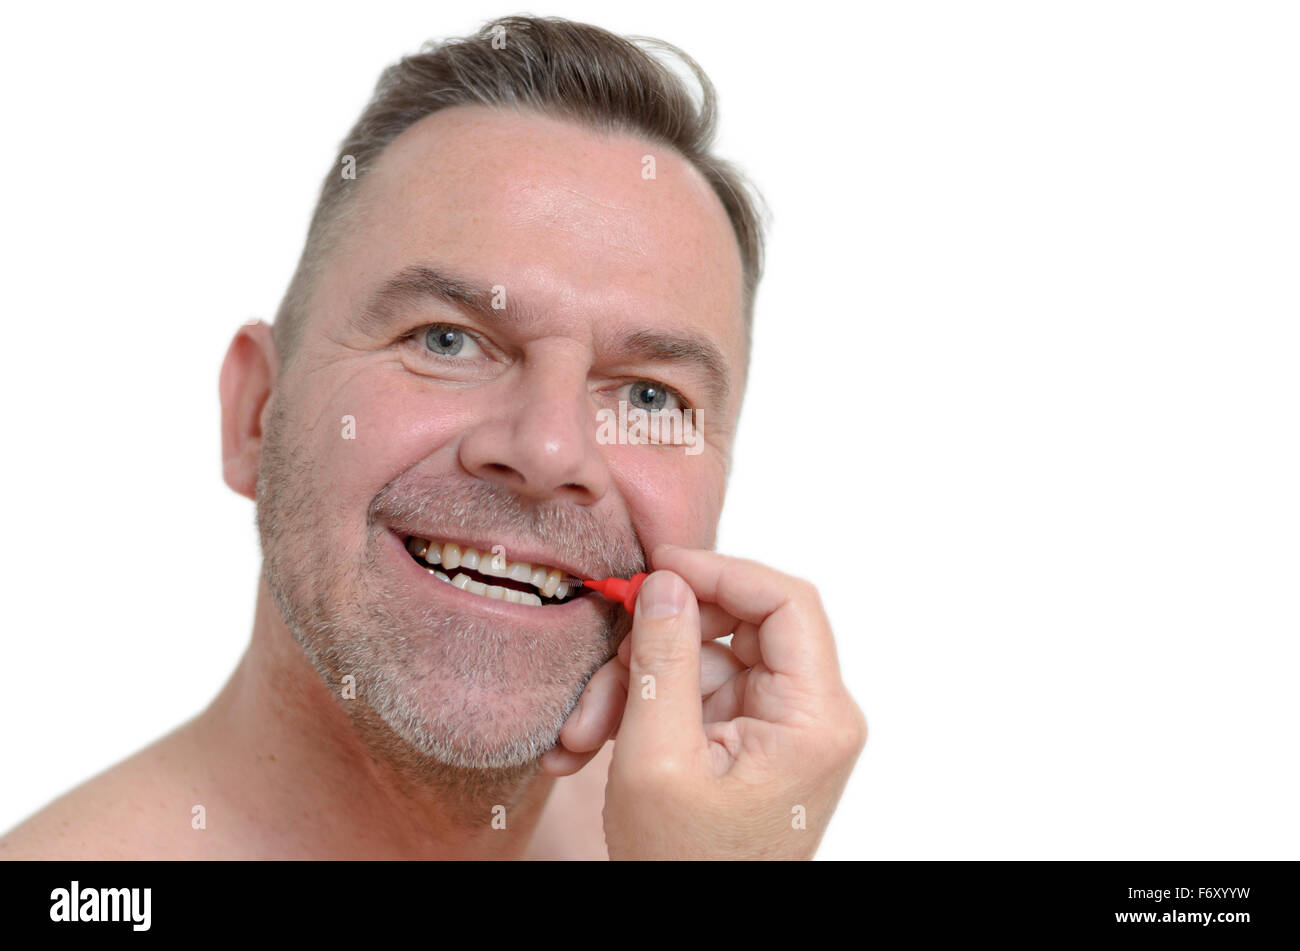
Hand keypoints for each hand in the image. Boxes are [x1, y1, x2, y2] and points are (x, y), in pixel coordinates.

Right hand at [541, 545, 866, 859]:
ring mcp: (782, 730)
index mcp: (814, 719)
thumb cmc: (685, 867)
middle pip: (738, 630)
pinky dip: (647, 712)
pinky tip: (597, 743)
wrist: (695, 938)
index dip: (720, 571)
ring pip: (706, 663)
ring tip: (583, 733)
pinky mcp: (753, 743)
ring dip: (637, 688)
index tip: (659, 568)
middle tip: (604, 668)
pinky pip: (699, 697)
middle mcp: (812, 717)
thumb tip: (666, 582)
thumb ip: (663, 659)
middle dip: (658, 646)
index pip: (785, 602)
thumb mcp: (657, 757)